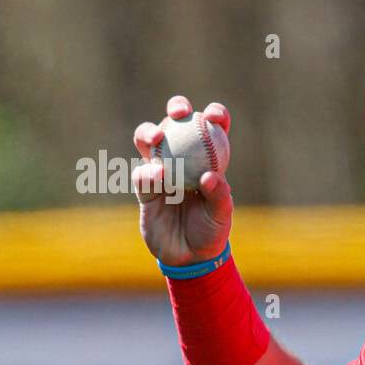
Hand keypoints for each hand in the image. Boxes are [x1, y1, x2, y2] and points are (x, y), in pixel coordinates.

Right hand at [133, 95, 233, 265]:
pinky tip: (157, 174)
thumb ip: (219, 196)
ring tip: (157, 136)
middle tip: (180, 111)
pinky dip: (148, 172)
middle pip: (176, 124)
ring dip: (149, 132)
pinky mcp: (143, 190)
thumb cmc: (211, 232)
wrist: (189, 257)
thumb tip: (210, 176)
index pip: (211, 130)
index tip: (214, 116)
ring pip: (149, 142)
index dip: (214, 115)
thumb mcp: (221, 216)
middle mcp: (182, 159)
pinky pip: (142, 175)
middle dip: (177, 107)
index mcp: (207, 159)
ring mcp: (160, 171)